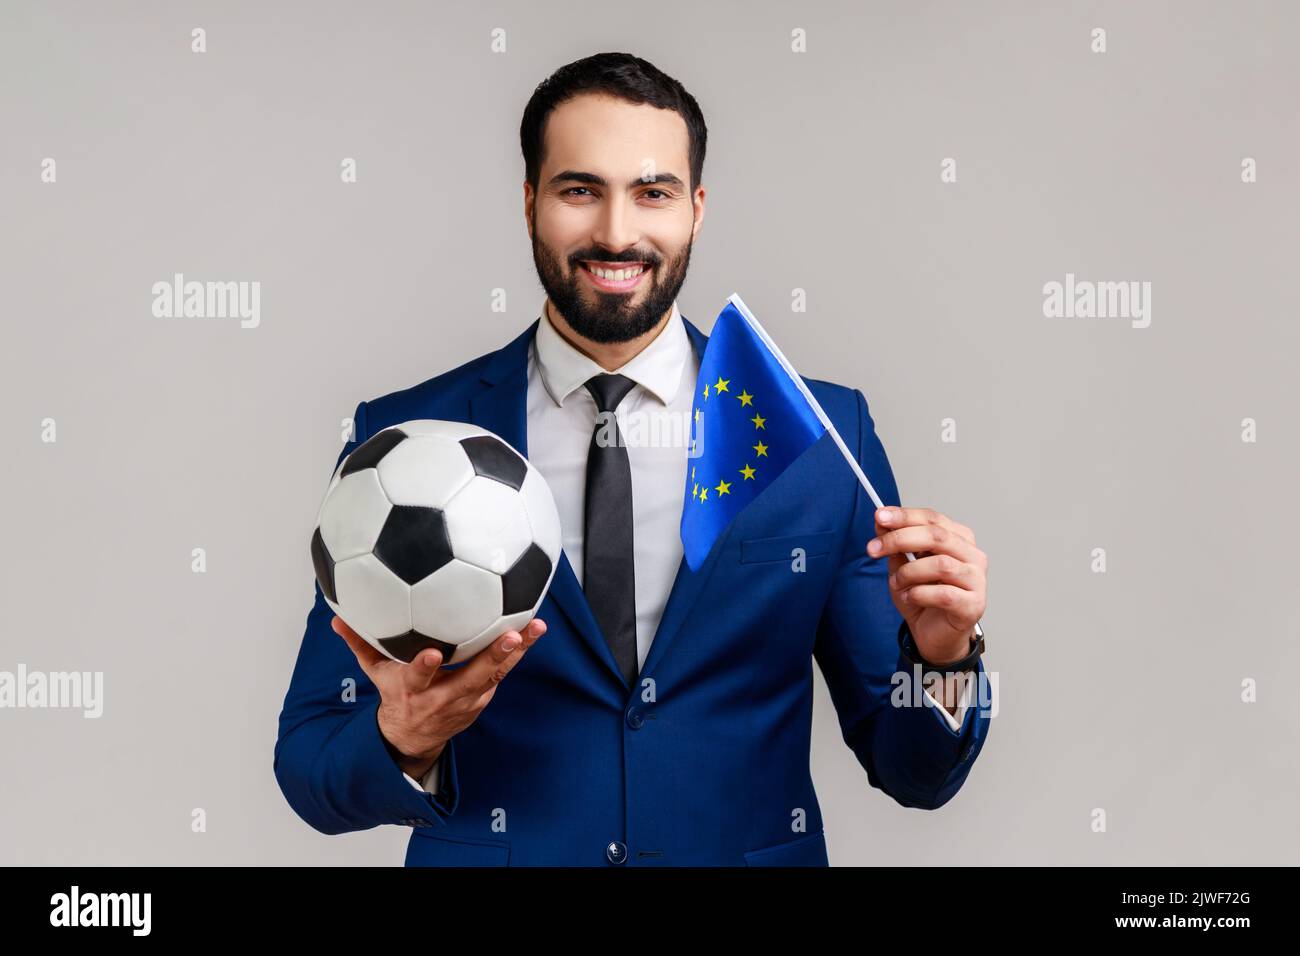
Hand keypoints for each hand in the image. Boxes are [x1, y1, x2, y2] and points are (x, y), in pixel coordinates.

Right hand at [331, 615, 545, 777]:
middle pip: (471, 677)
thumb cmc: (395, 695)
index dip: (423, 667)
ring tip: (535, 627)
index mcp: (413, 690)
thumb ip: (361, 644)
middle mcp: (443, 697)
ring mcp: (467, 701)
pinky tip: (532, 629)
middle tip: (512, 635)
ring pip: (495, 675)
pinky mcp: (482, 699)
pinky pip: (502, 673)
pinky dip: (518, 654)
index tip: (431, 654)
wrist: (414, 738)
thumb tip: (338, 619)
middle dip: (492, 657)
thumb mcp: (375, 673)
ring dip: (517, 651)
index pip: (416, 677)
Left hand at [867, 507, 986, 664]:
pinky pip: (943, 594)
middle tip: (873, 548)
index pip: (932, 519)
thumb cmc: (922, 598)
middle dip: (899, 539)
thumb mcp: (901, 566)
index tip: (879, 516)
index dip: (904, 516)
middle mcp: (973, 556)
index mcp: (959, 539)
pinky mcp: (973, 604)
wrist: (933, 636)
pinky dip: (918, 594)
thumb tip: (880, 519)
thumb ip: (895, 543)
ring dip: (909, 573)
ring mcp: (977, 580)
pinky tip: (909, 597)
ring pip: (940, 564)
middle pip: (936, 536)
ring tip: (897, 583)